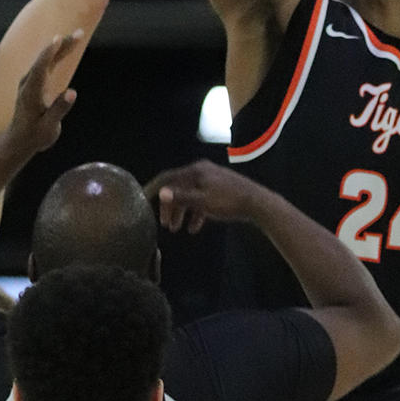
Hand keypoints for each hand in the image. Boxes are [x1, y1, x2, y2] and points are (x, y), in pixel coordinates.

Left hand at [6, 34, 80, 157]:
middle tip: (79, 33)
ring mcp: (29, 81)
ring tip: (77, 36)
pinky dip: (57, 53)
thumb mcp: (48, 127)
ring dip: (61, 47)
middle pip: (45, 59)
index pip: (40, 68)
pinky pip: (46, 63)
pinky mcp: (34, 82)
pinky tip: (66, 46)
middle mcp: (28, 83)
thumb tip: (72, 92)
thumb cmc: (35, 136)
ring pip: (46, 59)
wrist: (19, 140)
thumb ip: (59, 109)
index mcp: (30, 93)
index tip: (58, 39)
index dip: (49, 53)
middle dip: (61, 45)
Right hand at [144, 160, 258, 232]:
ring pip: (189, 195)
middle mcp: (200, 171)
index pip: (167, 177)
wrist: (256, 202)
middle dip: (170, 206)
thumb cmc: (228, 201)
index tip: (142, 200)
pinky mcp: (218, 189)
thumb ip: (181, 197)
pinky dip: (195, 213)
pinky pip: (201, 200)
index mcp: (195, 171)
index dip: (154, 188)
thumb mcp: (202, 201)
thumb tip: (161, 192)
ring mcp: (210, 180)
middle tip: (165, 224)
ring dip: (181, 212)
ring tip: (177, 229)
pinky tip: (194, 228)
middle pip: (177, 187)